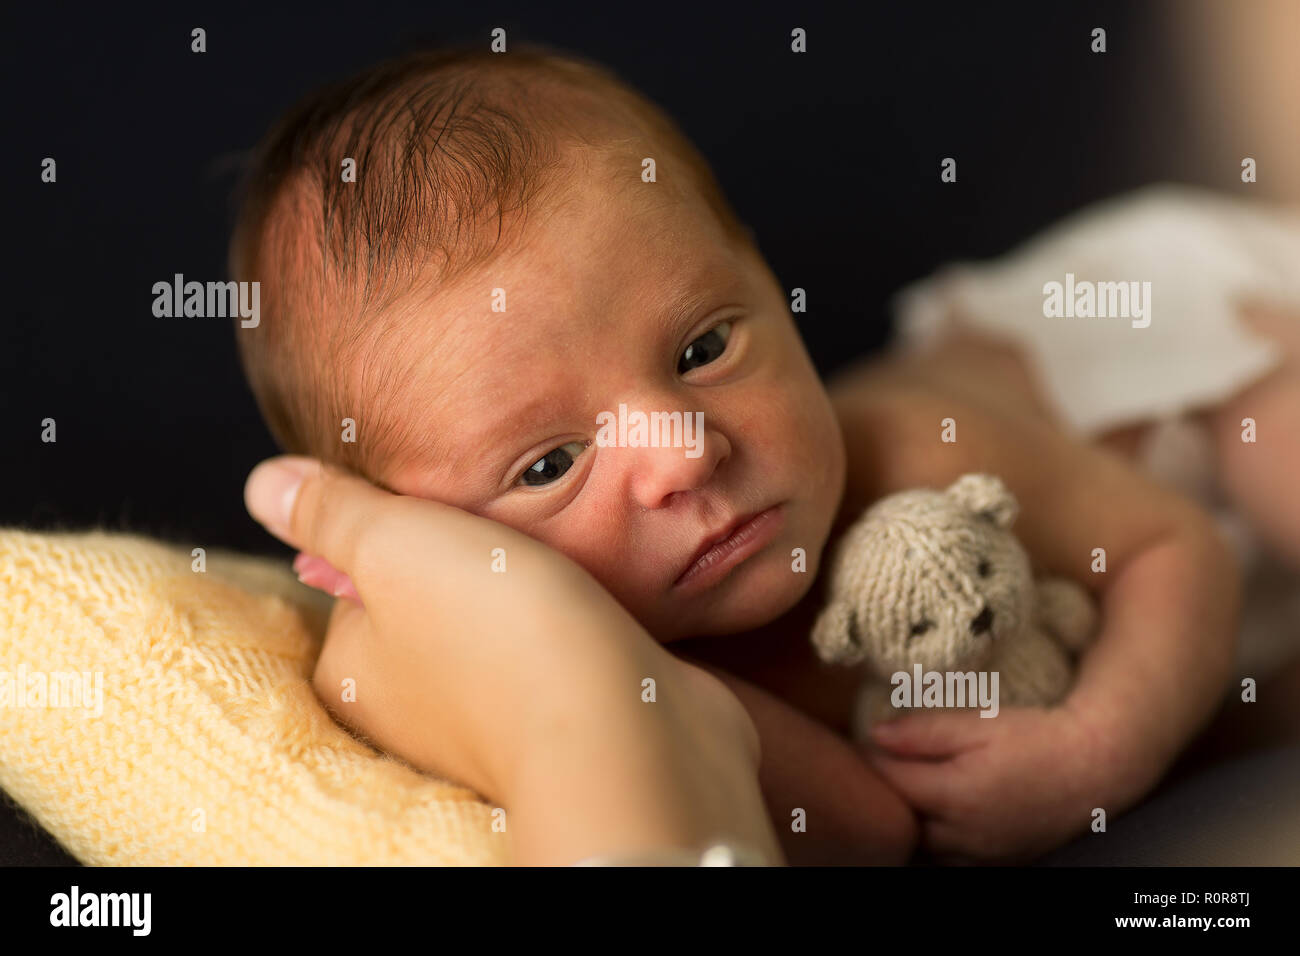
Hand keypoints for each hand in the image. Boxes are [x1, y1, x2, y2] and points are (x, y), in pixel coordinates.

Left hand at [244, 456, 760, 807]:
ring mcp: (496, 716)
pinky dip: (579, 615)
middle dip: (476, 552)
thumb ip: (332, 510)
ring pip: (504, 619)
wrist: (628, 730)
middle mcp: (416, 706)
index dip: (401, 527)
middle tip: (512, 521)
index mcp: (356, 672)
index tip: (446, 504)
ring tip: (563, 551)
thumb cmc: (499, 634)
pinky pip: (562, 645)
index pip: (357, 577)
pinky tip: (598, 595)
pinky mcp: (567, 713)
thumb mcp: (394, 544)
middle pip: (434, 596)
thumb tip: (264, 484)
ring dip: (536, 580)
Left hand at [862, 701, 1147, 863]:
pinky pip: (950, 858)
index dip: (872, 759)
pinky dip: (936, 839)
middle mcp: (962, 835)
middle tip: (884, 762)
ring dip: (911, 819)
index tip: (863, 739)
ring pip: (923, 845)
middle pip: (902, 819)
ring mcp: (980, 855)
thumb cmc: (1036, 738)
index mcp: (953, 795)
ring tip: (911, 786)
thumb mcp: (978, 723)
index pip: (889, 782)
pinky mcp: (996, 862)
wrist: (1094, 770)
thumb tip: (876, 734)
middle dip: (888, 792)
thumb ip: (924, 731)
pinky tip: (938, 813)